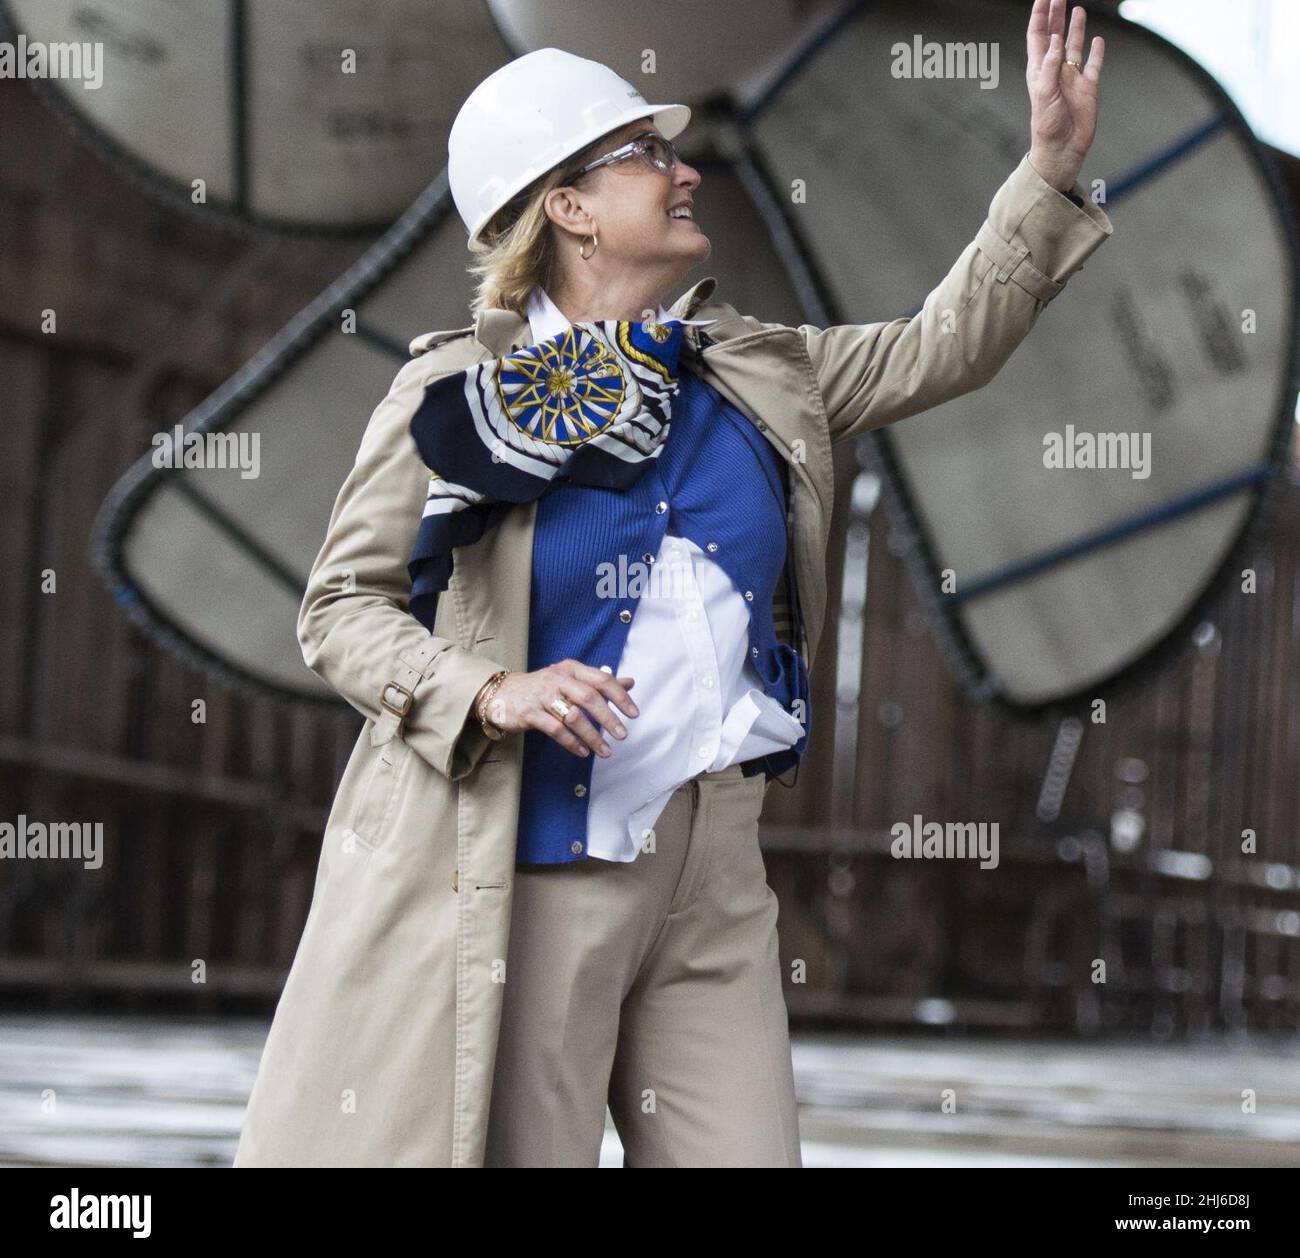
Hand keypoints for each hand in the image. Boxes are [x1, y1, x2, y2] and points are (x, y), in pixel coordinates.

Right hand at [474, 660, 637, 758]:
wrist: (503, 693)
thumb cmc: (544, 687)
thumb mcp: (571, 678)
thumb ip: (599, 681)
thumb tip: (630, 682)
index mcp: (571, 669)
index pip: (601, 680)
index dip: (620, 697)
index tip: (634, 714)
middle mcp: (558, 679)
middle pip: (589, 697)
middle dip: (608, 718)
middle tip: (623, 735)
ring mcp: (543, 696)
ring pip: (573, 717)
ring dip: (592, 736)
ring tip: (605, 751)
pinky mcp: (530, 713)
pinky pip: (555, 730)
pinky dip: (572, 742)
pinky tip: (582, 751)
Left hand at [1025, 0, 1104, 190]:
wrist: (1062, 148)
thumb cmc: (1047, 125)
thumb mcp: (1044, 94)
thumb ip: (1050, 66)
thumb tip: (1056, 40)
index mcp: (1040, 70)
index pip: (1038, 37)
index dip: (1039, 17)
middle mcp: (1056, 70)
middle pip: (1056, 36)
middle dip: (1056, 16)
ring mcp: (1072, 77)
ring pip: (1075, 46)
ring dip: (1076, 28)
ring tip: (1077, 9)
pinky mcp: (1088, 87)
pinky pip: (1093, 64)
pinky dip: (1096, 52)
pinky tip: (1098, 40)